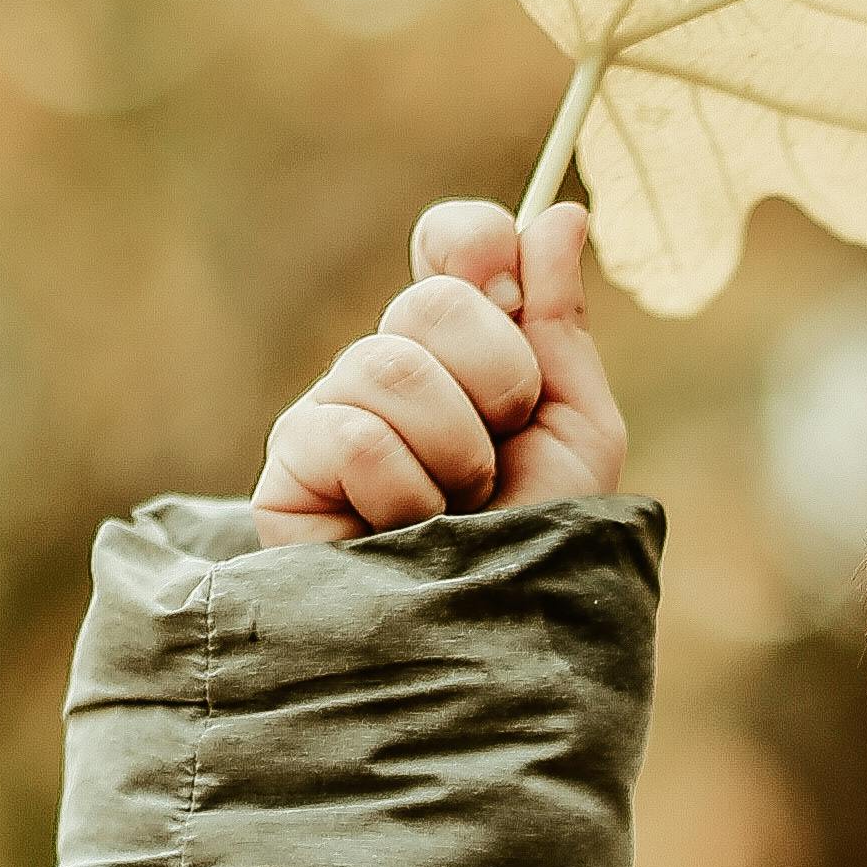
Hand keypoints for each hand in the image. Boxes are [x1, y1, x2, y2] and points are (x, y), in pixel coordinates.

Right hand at [252, 199, 626, 544]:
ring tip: (457, 510)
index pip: (452, 244)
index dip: (478, 243)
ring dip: (455, 451)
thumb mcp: (577, 439)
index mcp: (463, 352)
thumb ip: (563, 329)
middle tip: (498, 456)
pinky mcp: (289, 468)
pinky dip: (400, 491)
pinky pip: (349, 432)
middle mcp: (391, 369)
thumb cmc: (533, 557)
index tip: (510, 282)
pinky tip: (398, 534)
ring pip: (392, 364)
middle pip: (434, 297)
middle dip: (496, 381)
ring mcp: (333, 413)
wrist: (487, 652)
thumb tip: (563, 214)